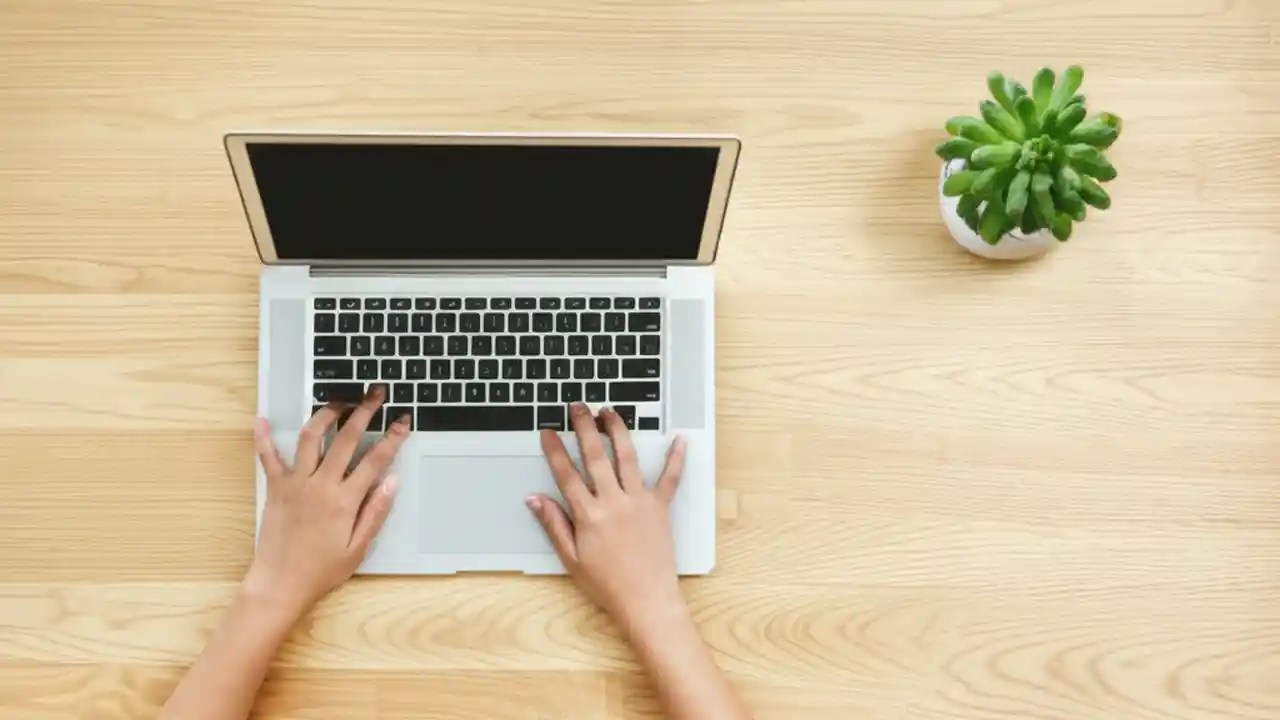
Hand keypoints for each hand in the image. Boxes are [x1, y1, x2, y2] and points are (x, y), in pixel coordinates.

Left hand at [245, 385, 408, 619]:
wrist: (280, 584)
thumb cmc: (322, 570)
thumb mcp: (358, 548)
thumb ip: (375, 512)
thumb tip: (392, 481)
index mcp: (345, 501)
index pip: (375, 460)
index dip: (392, 437)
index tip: (403, 420)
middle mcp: (320, 485)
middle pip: (346, 439)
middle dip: (363, 412)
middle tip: (374, 393)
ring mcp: (296, 484)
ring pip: (311, 438)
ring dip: (325, 415)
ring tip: (338, 401)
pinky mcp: (276, 488)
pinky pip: (268, 458)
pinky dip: (264, 438)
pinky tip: (262, 419)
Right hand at [528, 402, 688, 636]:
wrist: (647, 601)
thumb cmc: (608, 585)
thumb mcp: (571, 558)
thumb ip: (553, 524)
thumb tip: (534, 499)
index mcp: (588, 515)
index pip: (566, 474)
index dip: (554, 450)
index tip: (547, 432)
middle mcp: (613, 502)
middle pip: (595, 456)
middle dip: (584, 427)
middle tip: (578, 407)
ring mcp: (639, 502)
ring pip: (627, 457)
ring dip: (618, 431)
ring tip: (610, 412)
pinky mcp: (660, 508)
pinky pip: (670, 478)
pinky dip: (676, 458)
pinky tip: (679, 440)